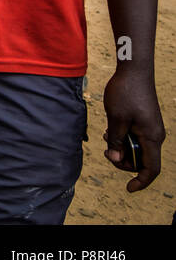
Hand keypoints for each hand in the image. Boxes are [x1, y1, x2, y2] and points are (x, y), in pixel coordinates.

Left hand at [102, 68, 164, 191]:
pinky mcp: (144, 122)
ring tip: (105, 136)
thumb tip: (114, 158)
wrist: (134, 70)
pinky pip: (134, 138)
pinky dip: (122, 139)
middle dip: (123, 161)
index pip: (151, 169)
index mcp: (151, 137)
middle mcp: (154, 135)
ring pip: (136, 149)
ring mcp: (150, 129)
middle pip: (141, 161)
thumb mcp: (116, 118)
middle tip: (105, 150)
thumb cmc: (125, 92)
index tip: (128, 188)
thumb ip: (115, 140)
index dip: (141, 181)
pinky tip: (110, 131)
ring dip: (120, 148)